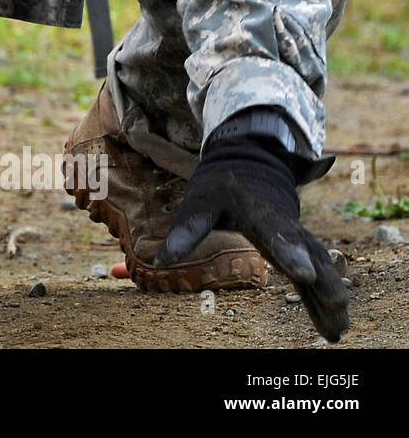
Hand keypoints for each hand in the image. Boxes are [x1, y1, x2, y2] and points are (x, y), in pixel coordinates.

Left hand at [156, 136, 347, 341]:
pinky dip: (324, 300)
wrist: (247, 170)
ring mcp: (296, 238)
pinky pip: (316, 276)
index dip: (289, 252)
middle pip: (308, 253)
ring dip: (330, 295)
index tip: (304, 274)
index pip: (275, 231)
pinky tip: (332, 327)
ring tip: (338, 329)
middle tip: (336, 304)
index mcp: (258, 209)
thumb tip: (160, 261)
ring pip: (320, 266)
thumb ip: (185, 230)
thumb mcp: (199, 202)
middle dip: (323, 280)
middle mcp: (285, 224)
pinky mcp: (299, 251)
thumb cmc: (220, 187)